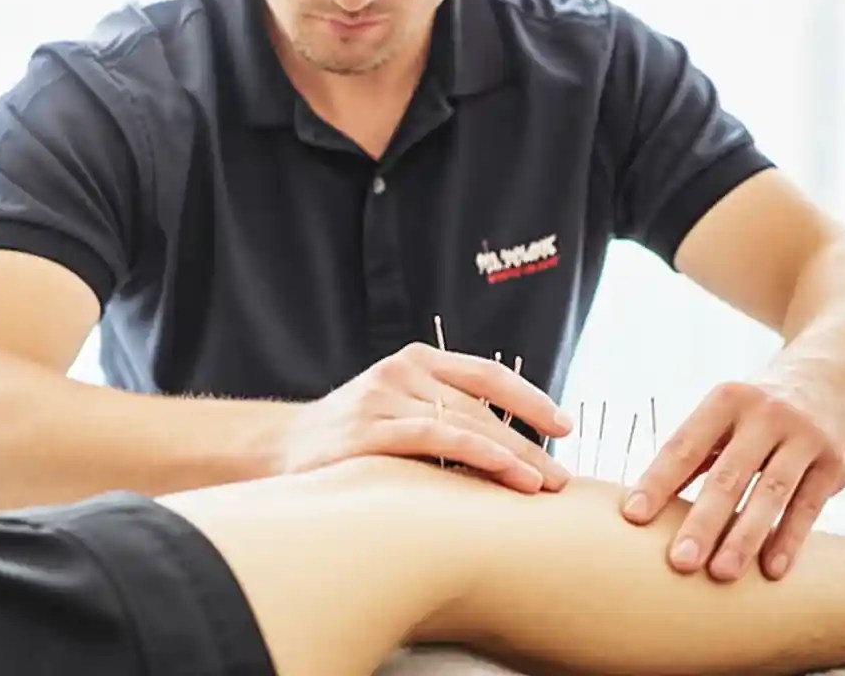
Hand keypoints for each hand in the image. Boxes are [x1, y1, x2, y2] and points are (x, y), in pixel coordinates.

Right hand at [280, 342, 574, 492]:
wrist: (279, 448)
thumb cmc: (353, 437)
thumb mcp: (399, 411)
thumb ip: (445, 414)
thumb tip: (515, 446)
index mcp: (416, 360)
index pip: (486, 374)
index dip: (530, 398)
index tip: (564, 427)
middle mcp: (401, 371)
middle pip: (482, 404)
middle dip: (528, 441)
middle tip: (563, 477)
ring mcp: (382, 399)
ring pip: (463, 421)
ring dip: (510, 454)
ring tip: (541, 484)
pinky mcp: (367, 431)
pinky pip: (433, 439)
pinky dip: (474, 453)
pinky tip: (503, 472)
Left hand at [622, 381, 844, 580]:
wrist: (834, 379)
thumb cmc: (760, 411)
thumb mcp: (726, 415)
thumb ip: (695, 454)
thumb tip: (646, 502)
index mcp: (725, 401)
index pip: (684, 446)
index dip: (658, 482)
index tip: (633, 517)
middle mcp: (765, 414)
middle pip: (728, 475)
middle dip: (702, 521)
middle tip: (680, 561)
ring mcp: (804, 436)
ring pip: (770, 493)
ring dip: (744, 537)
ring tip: (721, 574)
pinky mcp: (835, 461)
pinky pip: (809, 506)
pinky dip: (789, 539)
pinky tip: (771, 570)